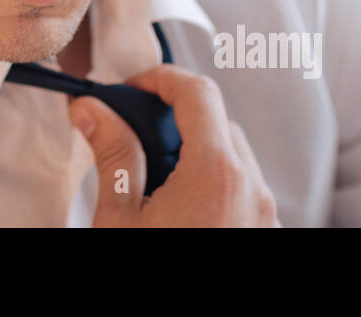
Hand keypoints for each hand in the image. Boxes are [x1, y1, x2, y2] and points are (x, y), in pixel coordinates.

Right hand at [69, 64, 280, 226]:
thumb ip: (113, 156)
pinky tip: (183, 212)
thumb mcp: (120, 220)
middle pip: (218, 124)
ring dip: (198, 157)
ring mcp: (266, 217)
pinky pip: (245, 192)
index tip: (134, 88)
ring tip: (157, 188)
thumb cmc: (155, 280)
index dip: (161, 79)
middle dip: (176, 122)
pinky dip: (216, 186)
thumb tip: (93, 111)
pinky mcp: (267, 233)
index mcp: (216, 176)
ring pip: (235, 159)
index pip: (198, 92)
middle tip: (135, 142)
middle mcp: (252, 192)